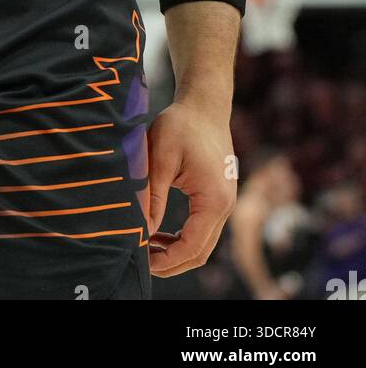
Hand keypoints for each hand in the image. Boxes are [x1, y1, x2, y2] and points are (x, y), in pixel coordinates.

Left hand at [146, 97, 236, 276]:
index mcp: (214, 200)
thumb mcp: (161, 158)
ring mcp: (225, 203)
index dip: (166, 260)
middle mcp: (225, 206)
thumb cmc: (181, 125)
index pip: (192, 247)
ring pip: (203, 243)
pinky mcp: (219, 197)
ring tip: (147, 246)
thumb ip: (154, 196)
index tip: (141, 260)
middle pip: (200, 252)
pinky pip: (203, 229)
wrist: (205, 105)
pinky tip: (160, 232)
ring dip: (177, 251)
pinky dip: (183, 237)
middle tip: (141, 260)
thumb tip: (142, 231)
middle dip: (171, 263)